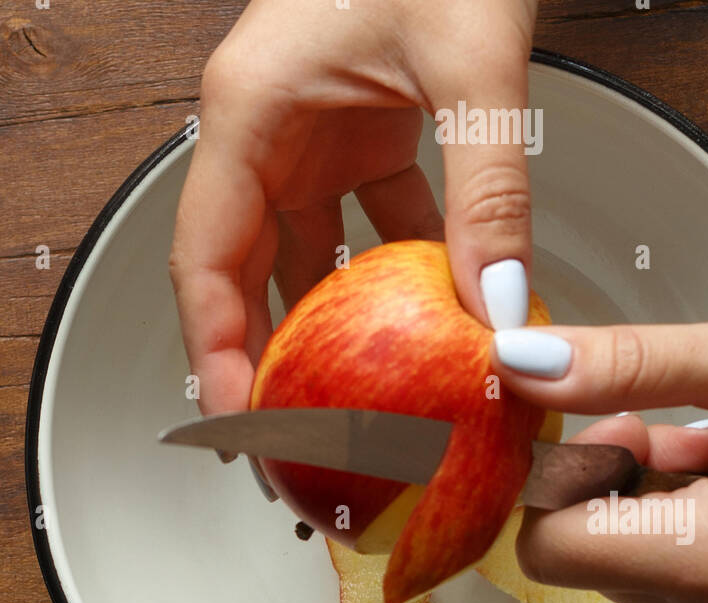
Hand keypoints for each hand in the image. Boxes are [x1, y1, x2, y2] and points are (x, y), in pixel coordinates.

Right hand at [170, 0, 538, 416]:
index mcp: (249, 111)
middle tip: (293, 439)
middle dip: (264, 360)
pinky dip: (388, 275)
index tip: (237, 425)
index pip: (206, 261)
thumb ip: (489, 192)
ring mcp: (308, 130)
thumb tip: (502, 311)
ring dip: (327, 328)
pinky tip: (423, 319)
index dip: (213, 354)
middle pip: (242, 274)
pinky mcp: (356, 128)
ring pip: (299, 257)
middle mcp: (264, 128)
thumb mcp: (471, 59)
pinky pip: (359, 223)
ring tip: (352, 403)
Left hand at [491, 303, 707, 602]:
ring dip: (660, 505)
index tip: (600, 423)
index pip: (550, 549)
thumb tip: (524, 363)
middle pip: (595, 561)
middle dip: (615, 486)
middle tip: (677, 427)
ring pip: (645, 573)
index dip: (560, 479)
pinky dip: (703, 531)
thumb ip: (628, 364)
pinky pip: (702, 587)